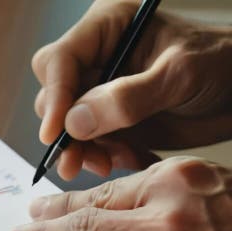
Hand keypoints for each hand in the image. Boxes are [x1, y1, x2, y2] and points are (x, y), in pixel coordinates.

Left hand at [9, 157, 231, 230]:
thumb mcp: (212, 192)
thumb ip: (163, 195)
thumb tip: (108, 208)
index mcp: (176, 179)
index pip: (106, 190)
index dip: (67, 200)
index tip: (42, 205)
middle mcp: (167, 209)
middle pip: (88, 214)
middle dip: (46, 222)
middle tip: (20, 229)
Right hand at [32, 0, 231, 179]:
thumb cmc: (222, 64)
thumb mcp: (180, 75)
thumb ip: (128, 97)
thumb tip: (75, 120)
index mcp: (108, 28)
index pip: (60, 60)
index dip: (55, 96)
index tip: (56, 133)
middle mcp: (97, 58)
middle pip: (53, 93)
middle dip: (64, 129)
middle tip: (77, 159)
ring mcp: (101, 91)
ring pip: (66, 123)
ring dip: (81, 149)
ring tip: (106, 164)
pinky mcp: (110, 119)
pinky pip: (89, 142)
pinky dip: (102, 156)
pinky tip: (125, 159)